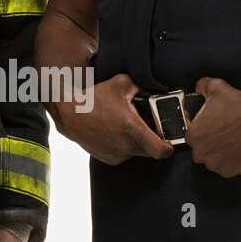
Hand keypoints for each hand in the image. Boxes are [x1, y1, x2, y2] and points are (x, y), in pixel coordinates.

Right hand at [55, 72, 173, 164]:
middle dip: (154, 142)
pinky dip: (125, 147)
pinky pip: (124, 155)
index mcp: (132, 128)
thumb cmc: (94, 99)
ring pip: (137, 153)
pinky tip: (117, 134)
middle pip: (151, 152)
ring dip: (138, 144)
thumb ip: (142, 85)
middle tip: (151, 129)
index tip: (170, 143)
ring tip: (129, 129)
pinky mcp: (108, 158)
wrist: (69, 113)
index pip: (160, 150)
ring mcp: (116, 154)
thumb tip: (155, 86)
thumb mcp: (121, 83)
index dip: (169, 148)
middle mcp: (125, 145)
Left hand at [186, 76, 240, 176]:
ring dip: (220, 155)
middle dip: (210, 145)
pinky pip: (227, 169)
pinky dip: (233, 163)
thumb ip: (201, 86)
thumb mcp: (215, 87)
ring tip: (233, 142)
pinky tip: (239, 150)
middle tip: (224, 135)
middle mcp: (201, 153)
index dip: (204, 133)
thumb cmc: (238, 103)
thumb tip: (198, 87)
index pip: (193, 138)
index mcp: (193, 136)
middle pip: (202, 152)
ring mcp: (216, 165)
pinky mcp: (231, 171)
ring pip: (214, 162)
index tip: (213, 128)